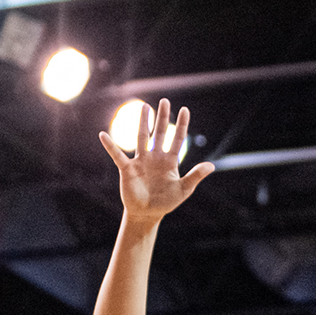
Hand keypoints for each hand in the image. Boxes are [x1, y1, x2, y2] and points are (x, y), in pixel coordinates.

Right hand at [98, 99, 214, 222]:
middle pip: (160, 132)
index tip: (185, 109)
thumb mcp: (184, 189)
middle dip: (163, 117)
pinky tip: (103, 135)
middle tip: (165, 101)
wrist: (147, 213)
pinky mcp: (128, 169)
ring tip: (145, 107)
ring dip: (144, 122)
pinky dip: (110, 146)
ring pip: (142, 137)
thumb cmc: (166, 201)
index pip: (177, 138)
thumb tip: (212, 166)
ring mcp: (141, 161)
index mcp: (170, 161)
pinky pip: (117, 155)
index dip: (181, 124)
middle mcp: (155, 157)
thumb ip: (196, 176)